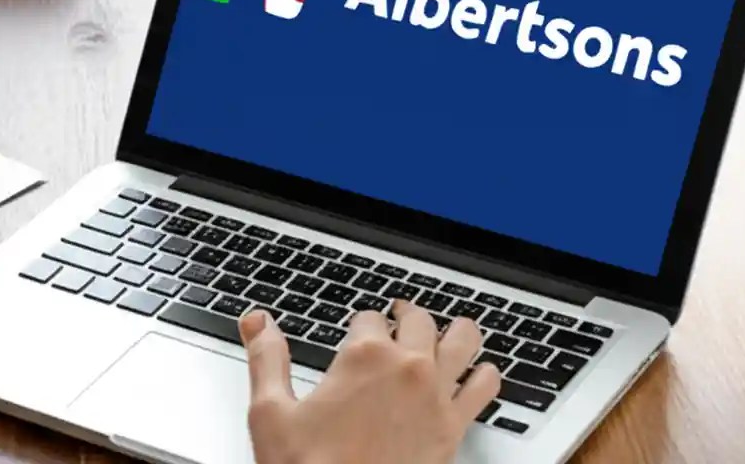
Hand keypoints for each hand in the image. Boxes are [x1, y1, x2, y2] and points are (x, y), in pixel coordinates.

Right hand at [241, 300, 500, 463]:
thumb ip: (266, 358)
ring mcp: (437, 396)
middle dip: (405, 316)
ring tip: (444, 333)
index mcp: (363, 357)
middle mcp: (407, 368)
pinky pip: (487, 385)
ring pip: (464, 339)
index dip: (359, 323)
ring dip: (454, 331)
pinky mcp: (456, 427)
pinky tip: (475, 374)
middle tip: (397, 321)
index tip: (355, 333)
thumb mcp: (271, 412)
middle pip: (419, 318)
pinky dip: (485, 373)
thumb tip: (257, 320)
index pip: (368, 316)